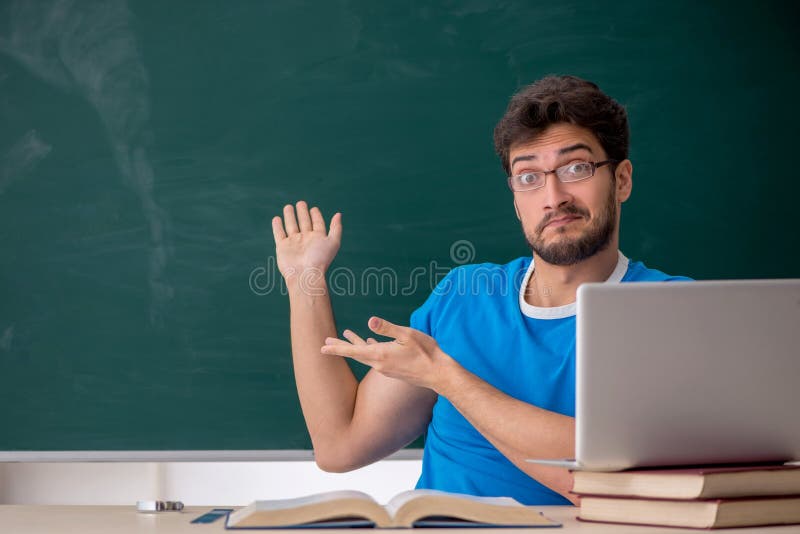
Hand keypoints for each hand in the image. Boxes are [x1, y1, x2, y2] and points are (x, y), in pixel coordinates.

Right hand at [272, 201, 341, 284]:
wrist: (304, 274)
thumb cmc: (320, 259)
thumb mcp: (333, 242)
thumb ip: (336, 228)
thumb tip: (339, 214)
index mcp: (318, 238)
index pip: (317, 223)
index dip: (316, 216)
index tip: (314, 209)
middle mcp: (306, 239)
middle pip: (304, 222)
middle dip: (302, 213)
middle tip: (301, 203)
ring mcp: (294, 243)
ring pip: (291, 226)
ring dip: (290, 216)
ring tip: (288, 207)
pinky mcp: (282, 246)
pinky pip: (279, 234)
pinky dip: (277, 226)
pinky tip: (277, 219)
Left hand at [320, 316, 451, 391]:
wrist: (439, 374)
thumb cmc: (426, 352)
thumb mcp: (407, 335)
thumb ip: (387, 328)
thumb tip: (370, 320)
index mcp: (381, 354)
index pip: (353, 351)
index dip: (337, 348)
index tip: (323, 348)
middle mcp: (380, 364)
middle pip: (356, 354)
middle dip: (341, 347)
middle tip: (325, 343)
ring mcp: (386, 368)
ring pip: (367, 355)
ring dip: (356, 345)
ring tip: (347, 335)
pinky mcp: (393, 369)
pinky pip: (377, 357)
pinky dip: (371, 348)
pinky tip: (371, 342)